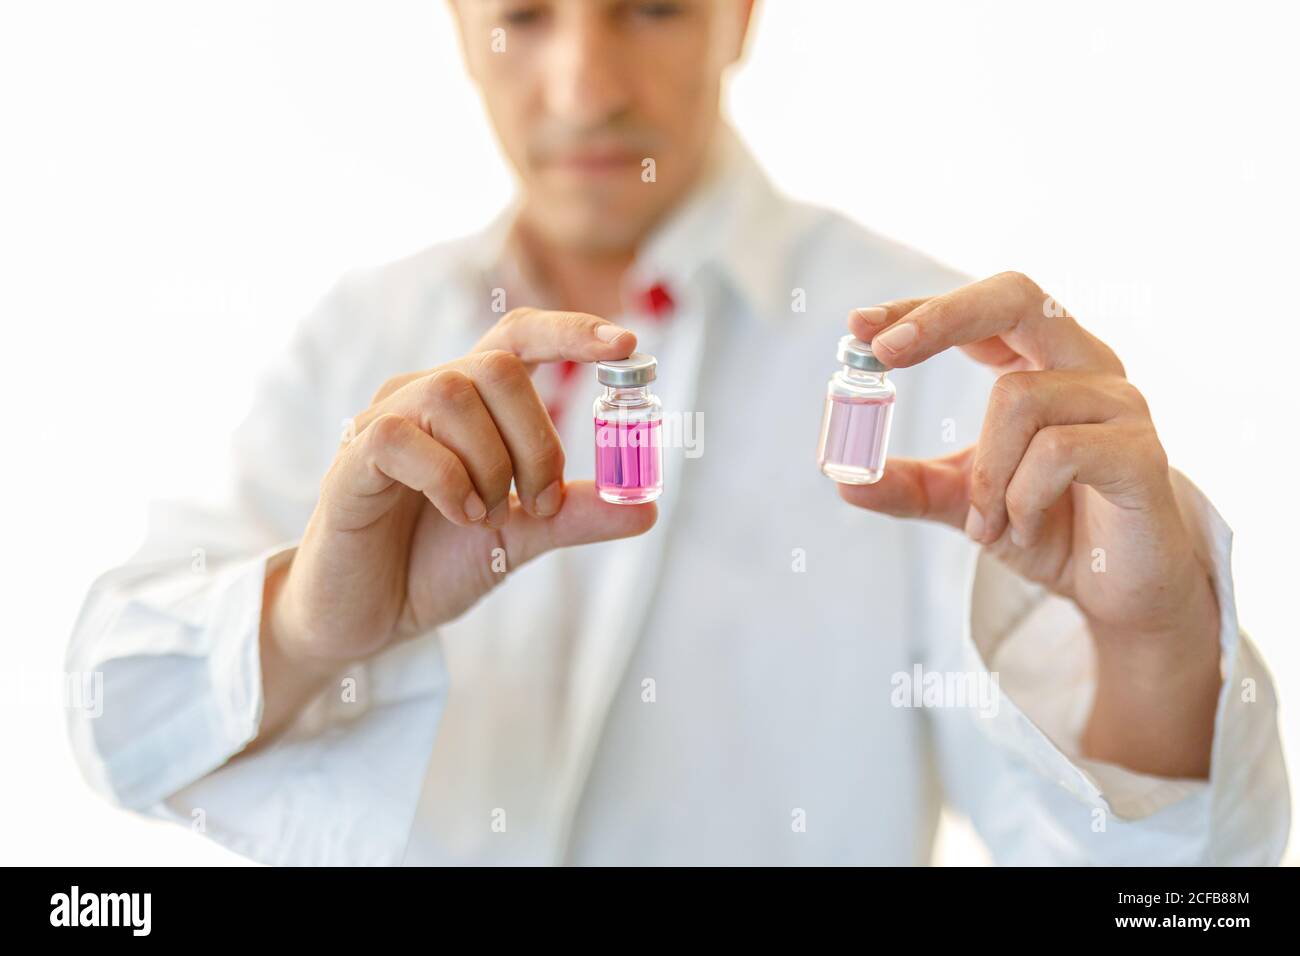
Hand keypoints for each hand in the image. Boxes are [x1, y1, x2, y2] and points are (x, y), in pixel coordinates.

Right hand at [269, 308, 657, 669]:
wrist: (366, 619)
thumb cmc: (433, 563)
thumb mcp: (521, 538)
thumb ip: (575, 515)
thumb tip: (647, 507)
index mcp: (470, 405)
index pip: (519, 337)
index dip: (571, 331)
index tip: (627, 345)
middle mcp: (424, 397)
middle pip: (498, 367)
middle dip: (538, 439)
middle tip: (540, 502)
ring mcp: (383, 423)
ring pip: (453, 393)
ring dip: (492, 463)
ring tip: (487, 517)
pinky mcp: (352, 461)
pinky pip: (403, 437)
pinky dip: (447, 478)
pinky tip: (461, 516)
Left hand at [840, 272, 1220, 776]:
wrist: (1120, 594)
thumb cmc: (1049, 528)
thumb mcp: (963, 505)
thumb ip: (909, 487)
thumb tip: (841, 480)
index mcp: (1044, 361)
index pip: (982, 308)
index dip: (920, 308)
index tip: (858, 326)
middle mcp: (1087, 365)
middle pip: (1016, 296)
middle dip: (943, 316)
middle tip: (885, 351)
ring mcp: (1120, 403)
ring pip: (1018, 398)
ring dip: (983, 472)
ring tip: (987, 523)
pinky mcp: (1142, 452)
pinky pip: (1058, 452)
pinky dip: (1020, 496)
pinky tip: (1022, 527)